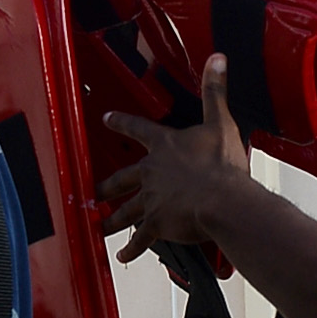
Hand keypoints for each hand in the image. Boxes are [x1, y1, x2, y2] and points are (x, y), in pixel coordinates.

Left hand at [98, 54, 249, 260]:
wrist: (222, 199)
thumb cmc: (222, 164)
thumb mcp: (220, 121)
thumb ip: (215, 91)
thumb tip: (217, 60)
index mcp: (165, 146)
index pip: (137, 128)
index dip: (121, 122)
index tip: (107, 118)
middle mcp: (152, 172)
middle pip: (122, 178)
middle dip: (107, 185)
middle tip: (94, 192)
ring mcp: (152, 200)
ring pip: (125, 211)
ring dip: (112, 219)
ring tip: (100, 226)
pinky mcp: (158, 224)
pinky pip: (141, 239)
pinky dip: (131, 250)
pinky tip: (122, 257)